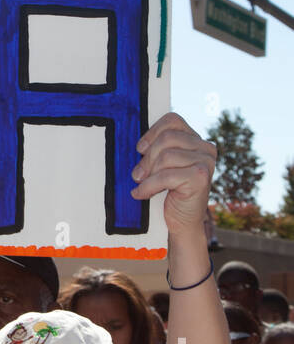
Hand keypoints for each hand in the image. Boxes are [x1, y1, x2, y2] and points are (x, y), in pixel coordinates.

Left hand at [130, 112, 215, 236]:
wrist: (182, 222)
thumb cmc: (169, 193)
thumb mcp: (162, 165)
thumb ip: (156, 150)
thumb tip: (136, 145)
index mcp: (195, 140)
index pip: (173, 120)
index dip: (152, 132)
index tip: (139, 149)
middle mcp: (205, 148)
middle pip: (167, 138)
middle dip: (147, 157)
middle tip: (137, 174)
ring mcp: (206, 161)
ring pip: (166, 156)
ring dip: (148, 174)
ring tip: (140, 184)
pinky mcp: (201, 177)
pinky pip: (167, 175)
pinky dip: (149, 186)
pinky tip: (141, 194)